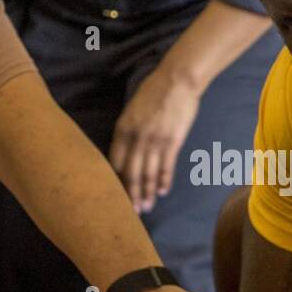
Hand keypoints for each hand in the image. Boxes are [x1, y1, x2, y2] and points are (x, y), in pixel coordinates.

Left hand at [109, 67, 200, 213]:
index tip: (114, 194)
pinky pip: (166, 166)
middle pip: (130, 172)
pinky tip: (163, 192)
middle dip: (130, 194)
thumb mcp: (131, 109)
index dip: (114, 181)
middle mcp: (137, 137)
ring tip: (147, 207)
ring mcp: (155, 140)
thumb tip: (124, 151)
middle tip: (131, 211)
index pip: (114, 161)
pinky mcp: (172, 141)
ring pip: (148, 173)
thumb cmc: (154, 91)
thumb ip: (127, 130)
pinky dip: (164, 181)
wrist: (177, 80)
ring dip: (147, 192)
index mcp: (123, 129)